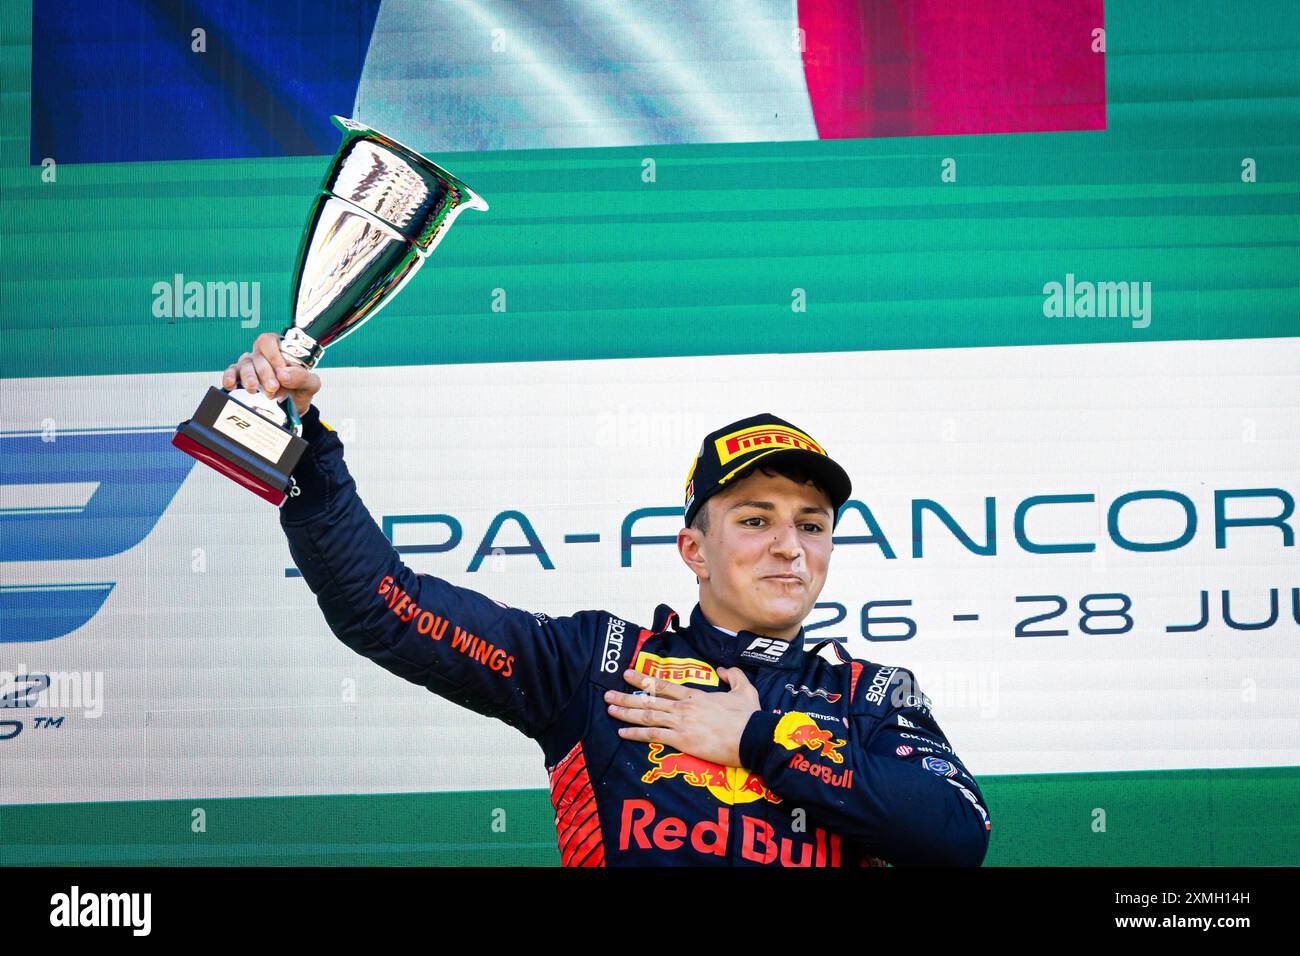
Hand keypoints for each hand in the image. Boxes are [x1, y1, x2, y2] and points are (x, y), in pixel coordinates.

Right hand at [221, 332, 320, 417]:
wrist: (293, 407)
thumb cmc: (301, 388)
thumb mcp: (311, 384)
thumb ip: (302, 377)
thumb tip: (283, 376)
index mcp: (280, 347)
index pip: (269, 341)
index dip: (273, 356)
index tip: (281, 373)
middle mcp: (263, 353)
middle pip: (257, 355)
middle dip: (265, 373)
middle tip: (272, 387)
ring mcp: (250, 364)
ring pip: (244, 365)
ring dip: (249, 377)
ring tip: (253, 388)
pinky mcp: (240, 376)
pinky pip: (231, 372)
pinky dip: (229, 377)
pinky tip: (231, 385)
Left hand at [605, 666, 760, 767]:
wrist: (752, 737)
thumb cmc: (749, 716)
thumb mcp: (745, 690)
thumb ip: (734, 676)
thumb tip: (723, 669)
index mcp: (696, 695)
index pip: (664, 685)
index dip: (644, 680)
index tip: (628, 674)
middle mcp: (684, 707)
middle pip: (650, 699)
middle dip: (627, 696)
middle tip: (607, 693)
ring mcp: (681, 723)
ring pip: (647, 715)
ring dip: (626, 712)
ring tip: (610, 709)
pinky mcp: (682, 741)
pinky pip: (653, 735)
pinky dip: (636, 733)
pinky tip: (623, 732)